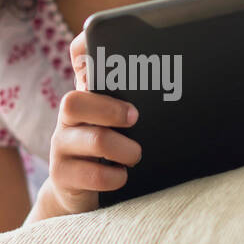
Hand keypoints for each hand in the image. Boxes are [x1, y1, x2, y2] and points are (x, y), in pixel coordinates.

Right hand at [45, 30, 141, 214]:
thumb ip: (138, 99)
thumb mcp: (122, 122)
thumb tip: (182, 78)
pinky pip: (92, 174)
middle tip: (136, 118)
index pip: (79, 58)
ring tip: (136, 154)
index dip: (87, 50)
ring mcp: (61, 146)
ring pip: (94, 139)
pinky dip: (116, 176)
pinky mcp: (61, 176)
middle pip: (74, 101)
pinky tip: (123, 175)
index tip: (107, 59)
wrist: (82, 193)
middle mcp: (68, 117)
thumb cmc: (113, 150)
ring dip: (124, 148)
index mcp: (86, 95)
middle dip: (111, 109)